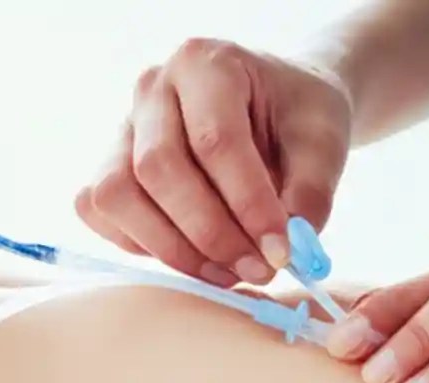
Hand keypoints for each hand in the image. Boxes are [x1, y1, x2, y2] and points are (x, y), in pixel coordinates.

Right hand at [75, 38, 352, 286]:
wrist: (278, 106)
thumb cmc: (298, 117)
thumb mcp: (325, 143)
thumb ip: (312, 193)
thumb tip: (292, 251)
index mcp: (207, 63)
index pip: (215, 140)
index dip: (247, 204)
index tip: (281, 251)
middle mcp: (153, 88)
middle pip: (158, 168)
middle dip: (210, 233)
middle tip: (258, 270)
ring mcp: (123, 127)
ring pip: (117, 195)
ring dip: (172, 248)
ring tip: (228, 273)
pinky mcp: (111, 166)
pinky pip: (103, 214)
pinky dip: (144, 246)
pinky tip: (196, 258)